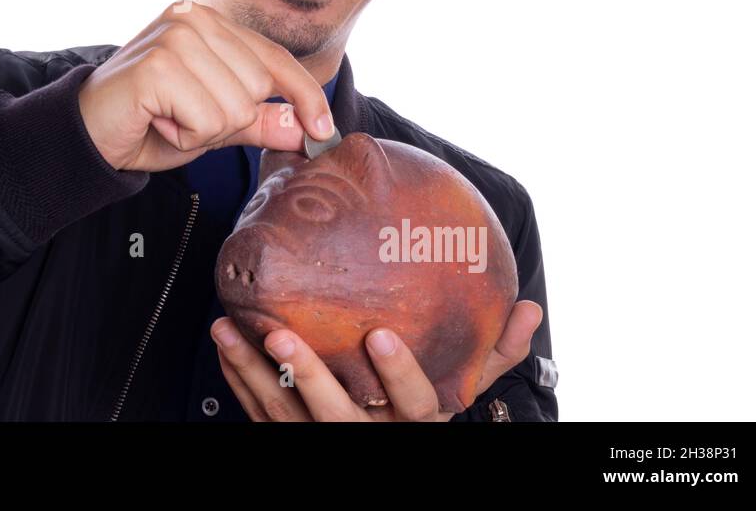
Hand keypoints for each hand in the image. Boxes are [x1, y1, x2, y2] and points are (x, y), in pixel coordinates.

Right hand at [77, 0, 333, 172]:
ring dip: (204, 130)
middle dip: (228, 120)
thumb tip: (306, 126)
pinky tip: (156, 121)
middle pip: (259, 87)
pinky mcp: (159, 64)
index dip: (305, 96)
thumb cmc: (148, 123)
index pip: (275, 58)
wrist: (85, 135)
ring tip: (167, 118)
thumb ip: (258, 120)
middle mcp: (194, 17)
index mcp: (210, 21)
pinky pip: (208, 119)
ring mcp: (175, 35)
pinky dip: (186, 135)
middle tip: (182, 118)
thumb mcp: (214, 124)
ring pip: (237, 107)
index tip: (323, 129)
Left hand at [211, 300, 543, 420]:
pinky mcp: (291, 441)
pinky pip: (259, 416)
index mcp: (414, 423)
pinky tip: (225, 345)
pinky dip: (238, 381)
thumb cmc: (420, 409)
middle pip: (335, 415)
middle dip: (305, 376)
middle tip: (279, 336)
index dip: (397, 373)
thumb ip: (494, 351)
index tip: (379, 335)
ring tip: (227, 329)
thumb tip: (530, 308)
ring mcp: (326, 442)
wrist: (385, 447)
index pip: (411, 405)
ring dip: (251, 372)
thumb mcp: (463, 386)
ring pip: (283, 416)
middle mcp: (369, 437)